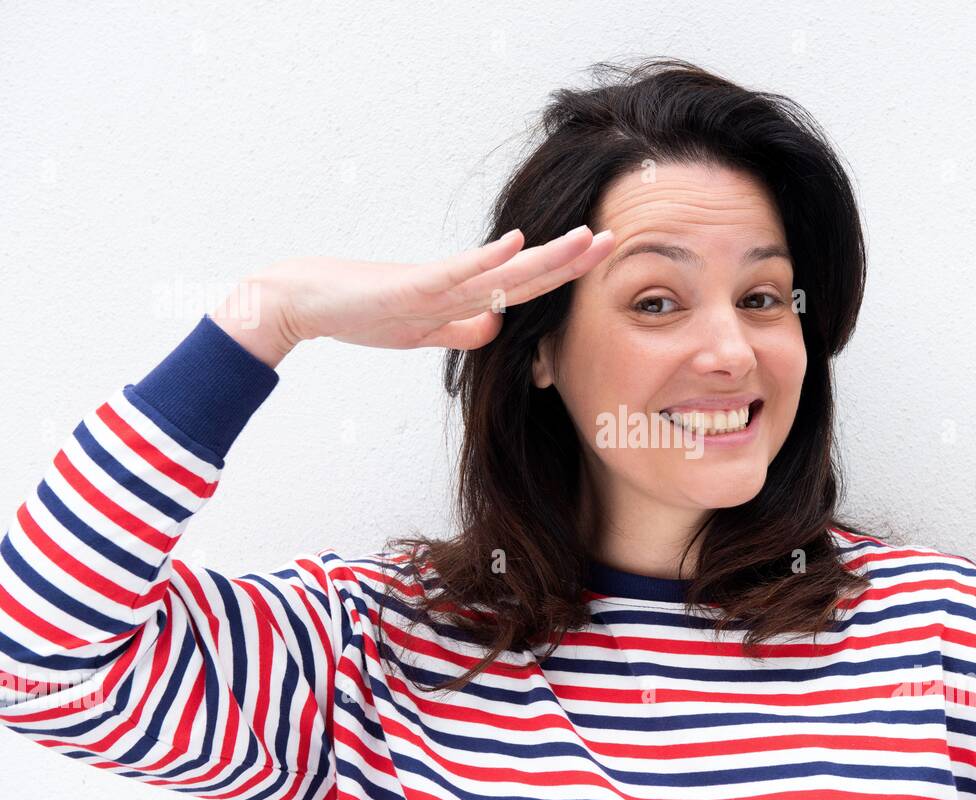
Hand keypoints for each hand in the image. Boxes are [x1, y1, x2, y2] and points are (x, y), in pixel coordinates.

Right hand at [211, 226, 613, 366]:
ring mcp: (438, 283)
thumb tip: (497, 327)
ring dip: (546, 255)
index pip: (527, 286)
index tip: (602, 258)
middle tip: (615, 237)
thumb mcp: (424, 331)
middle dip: (572, 258)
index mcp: (463, 296)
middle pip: (527, 273)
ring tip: (586, 238)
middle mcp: (459, 284)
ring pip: (503, 270)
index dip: (565, 273)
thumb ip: (461, 328)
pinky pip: (457, 272)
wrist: (306, 301)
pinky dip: (487, 259)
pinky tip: (515, 243)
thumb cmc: (363, 311)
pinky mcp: (412, 286)